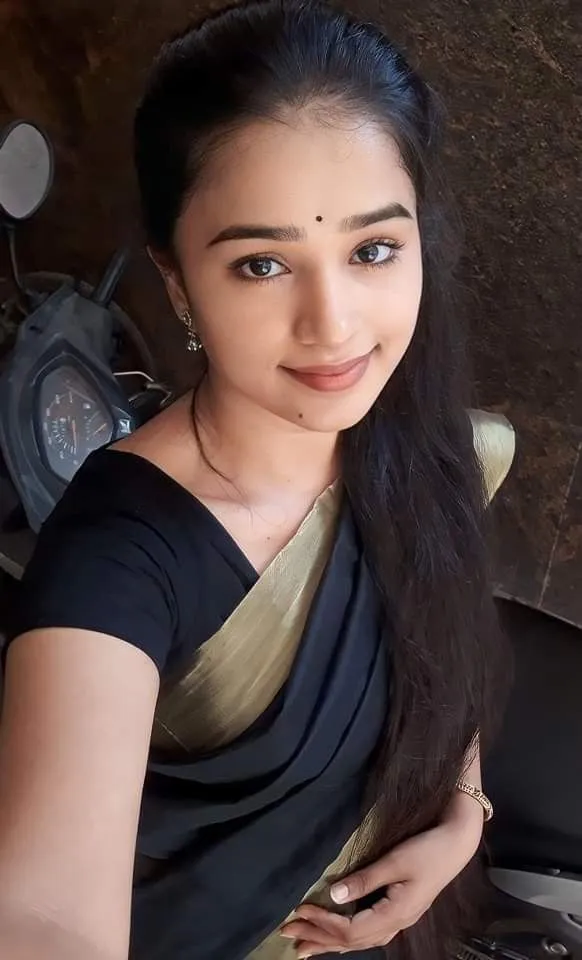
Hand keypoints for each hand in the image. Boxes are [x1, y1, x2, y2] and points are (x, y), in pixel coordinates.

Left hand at [280, 796, 482, 956]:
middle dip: (318, 938)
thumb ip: (365, 879)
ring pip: (359, 941)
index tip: (297, 912)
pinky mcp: (400, 912)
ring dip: (330, 942)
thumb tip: (333, 895)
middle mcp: (396, 924)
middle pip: (351, 941)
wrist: (456, 843)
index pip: (350, 929)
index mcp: (395, 914)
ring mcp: (399, 921)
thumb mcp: (395, 861)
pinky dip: (346, 937)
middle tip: (287, 935)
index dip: (322, 923)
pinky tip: (337, 937)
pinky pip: (367, 934)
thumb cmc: (427, 849)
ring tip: (304, 946)